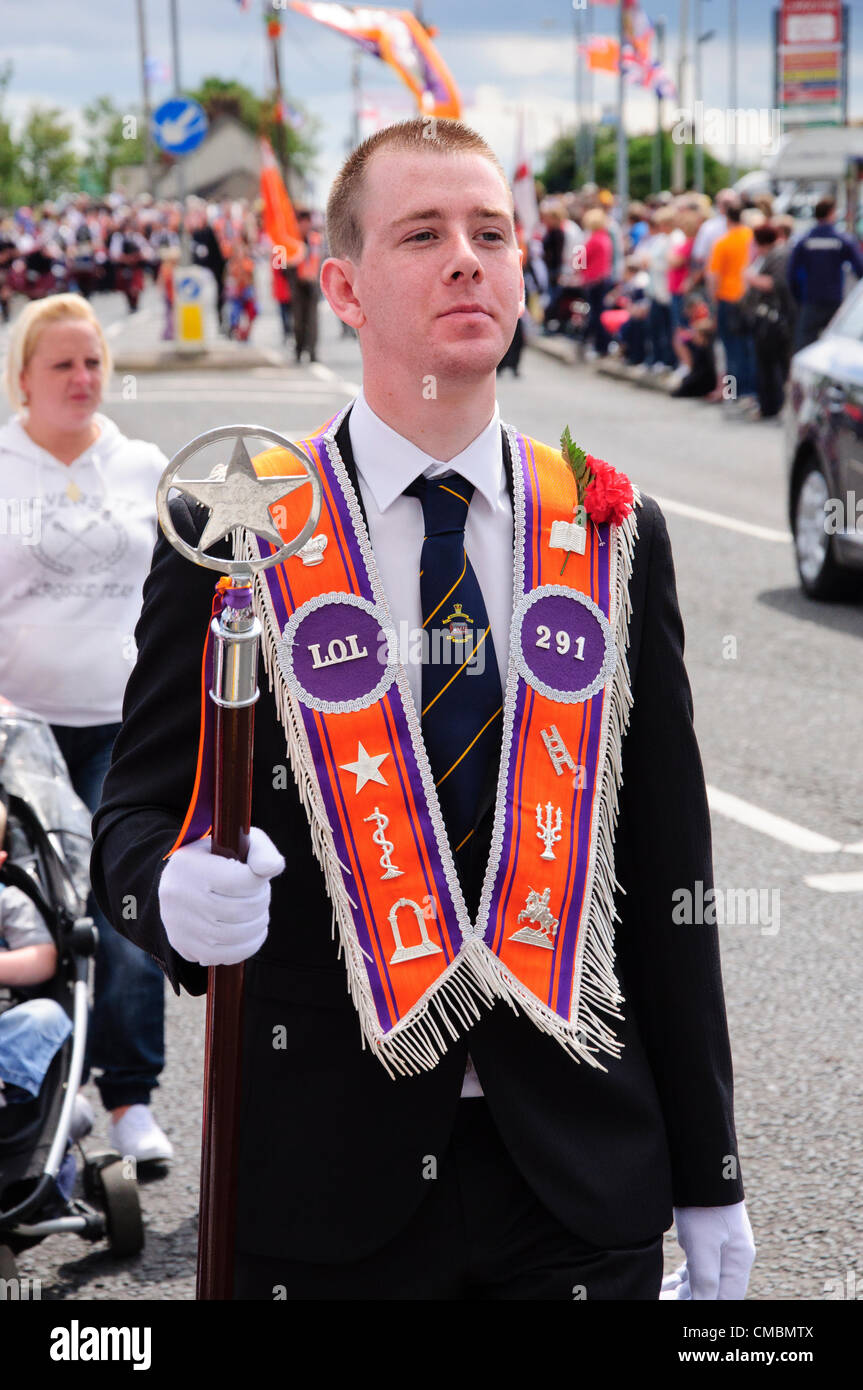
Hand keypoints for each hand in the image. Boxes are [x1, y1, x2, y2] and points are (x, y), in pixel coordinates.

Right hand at [158, 827, 285, 966]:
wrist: (185, 880)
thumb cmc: (219, 858)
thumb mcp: (239, 842)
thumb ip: (261, 851)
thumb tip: (273, 868)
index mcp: (189, 863)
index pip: (239, 881)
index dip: (259, 883)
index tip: (259, 879)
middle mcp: (176, 894)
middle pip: (238, 911)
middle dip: (260, 904)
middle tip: (261, 897)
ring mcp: (176, 923)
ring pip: (232, 936)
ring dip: (257, 927)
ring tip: (258, 915)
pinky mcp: (182, 944)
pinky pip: (222, 956)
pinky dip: (245, 947)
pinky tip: (250, 935)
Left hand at [660, 1201, 754, 1299]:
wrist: (700, 1166)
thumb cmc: (703, 1206)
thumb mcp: (702, 1245)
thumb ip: (705, 1279)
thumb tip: (703, 1304)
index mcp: (738, 1262)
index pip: (726, 1300)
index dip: (706, 1308)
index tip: (682, 1307)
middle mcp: (733, 1257)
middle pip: (715, 1292)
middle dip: (692, 1300)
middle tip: (667, 1300)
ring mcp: (722, 1247)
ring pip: (704, 1281)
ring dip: (685, 1292)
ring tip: (664, 1294)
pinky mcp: (709, 1238)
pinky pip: (698, 1267)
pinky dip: (684, 1278)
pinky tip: (669, 1283)